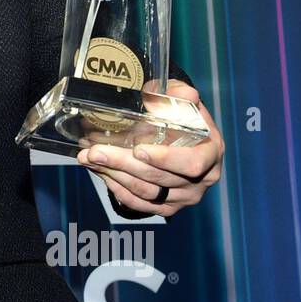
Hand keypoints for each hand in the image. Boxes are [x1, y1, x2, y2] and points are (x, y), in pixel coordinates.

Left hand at [75, 80, 224, 216]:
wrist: (178, 136)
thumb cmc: (179, 115)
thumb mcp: (181, 99)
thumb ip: (180, 95)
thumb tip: (184, 94)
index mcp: (211, 151)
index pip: (192, 164)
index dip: (166, 159)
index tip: (139, 150)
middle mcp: (203, 179)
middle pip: (160, 178)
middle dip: (124, 164)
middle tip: (96, 152)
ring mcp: (185, 196)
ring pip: (146, 192)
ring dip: (114, 175)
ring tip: (89, 158)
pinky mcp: (168, 207)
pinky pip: (140, 204)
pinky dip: (117, 189)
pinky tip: (100, 172)